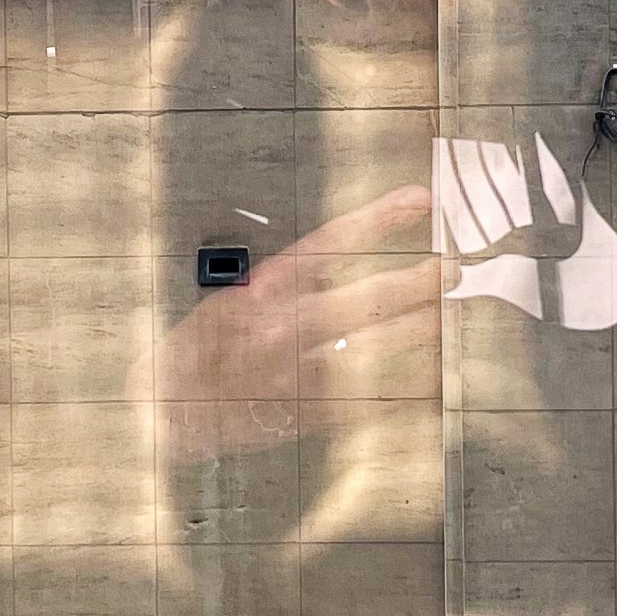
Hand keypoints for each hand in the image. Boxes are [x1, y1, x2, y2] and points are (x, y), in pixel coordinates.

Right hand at [138, 183, 440, 455]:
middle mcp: (283, 327)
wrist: (163, 412)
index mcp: (263, 290)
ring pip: (374, 346)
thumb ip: (284, 286)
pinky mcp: (307, 413)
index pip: (331, 243)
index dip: (380, 220)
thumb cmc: (198, 353)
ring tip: (447, 312)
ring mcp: (297, 371)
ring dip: (417, 327)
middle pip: (366, 300)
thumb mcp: (232, 302)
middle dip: (416, 284)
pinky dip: (402, 385)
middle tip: (453, 270)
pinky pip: (368, 396)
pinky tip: (429, 377)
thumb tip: (337, 264)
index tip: (420, 202)